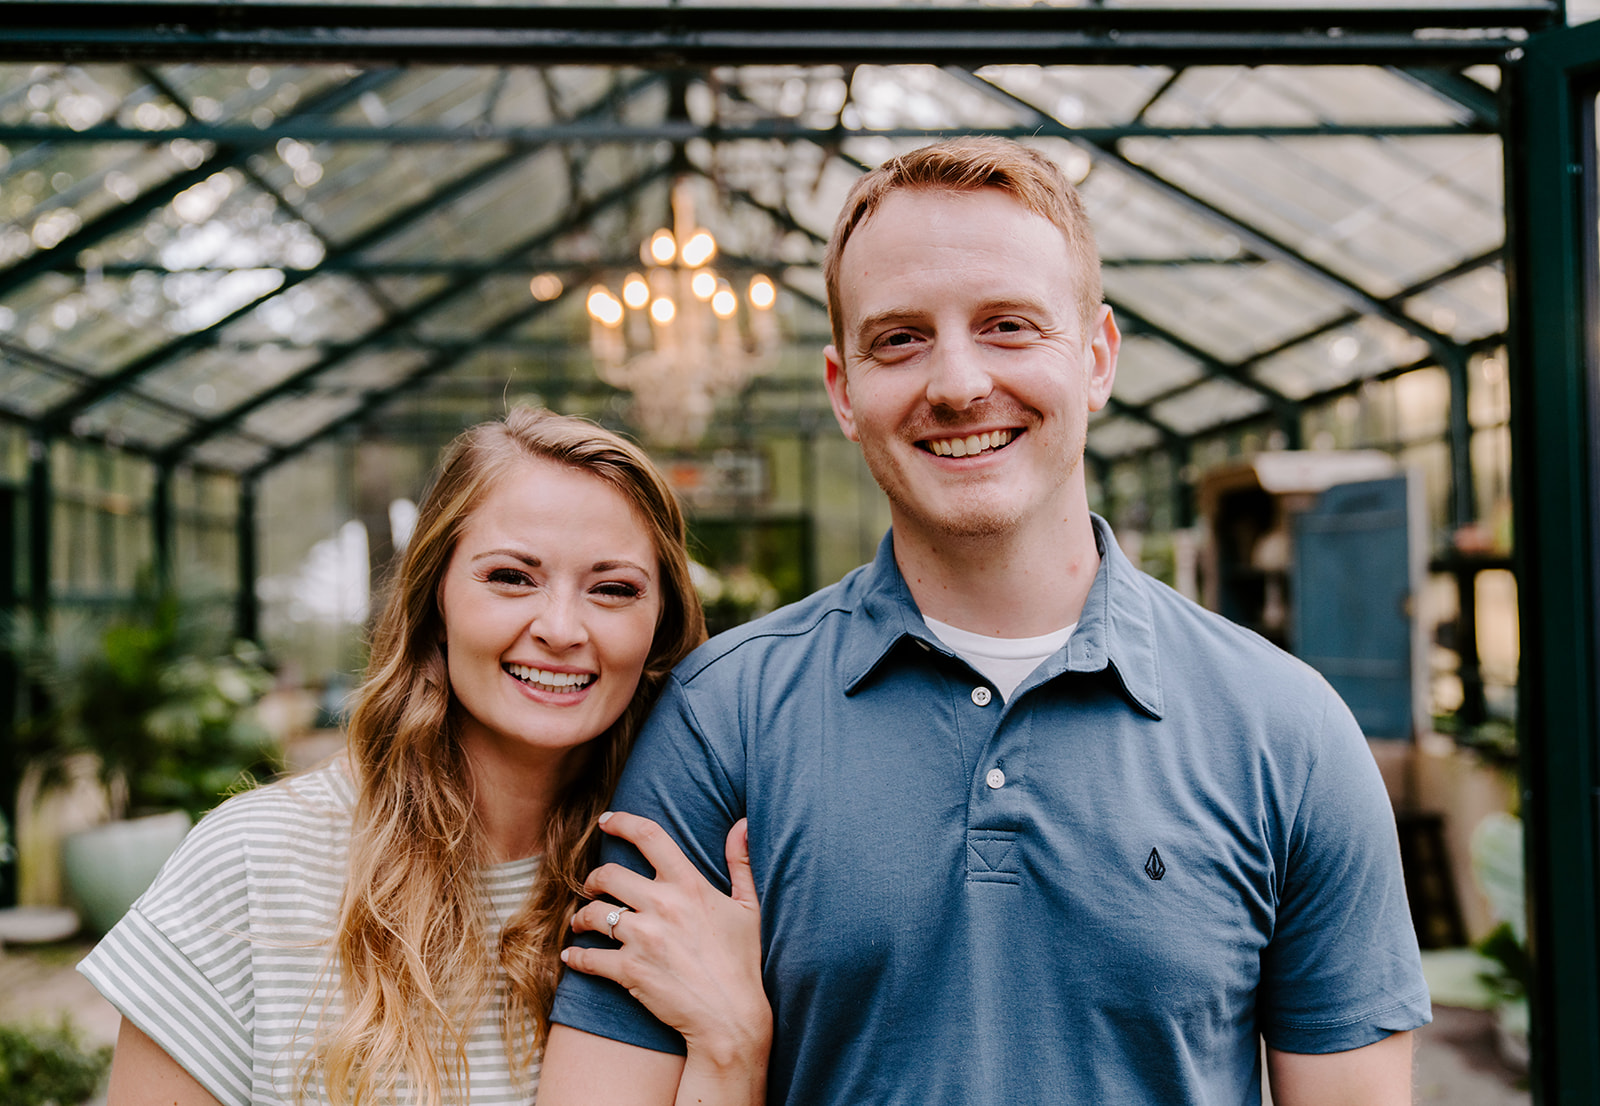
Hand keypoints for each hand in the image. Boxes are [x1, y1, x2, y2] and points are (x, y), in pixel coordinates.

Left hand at [563, 813, 770, 1070]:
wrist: (731, 1017)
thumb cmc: (742, 962)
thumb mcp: (749, 907)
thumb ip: (741, 861)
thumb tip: (742, 823)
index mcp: (689, 884)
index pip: (650, 837)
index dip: (622, 822)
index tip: (606, 820)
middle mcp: (662, 905)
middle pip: (609, 874)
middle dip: (594, 878)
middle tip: (592, 886)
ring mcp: (643, 938)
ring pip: (593, 913)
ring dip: (581, 916)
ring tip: (582, 922)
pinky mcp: (629, 970)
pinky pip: (588, 957)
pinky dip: (575, 957)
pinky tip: (572, 956)